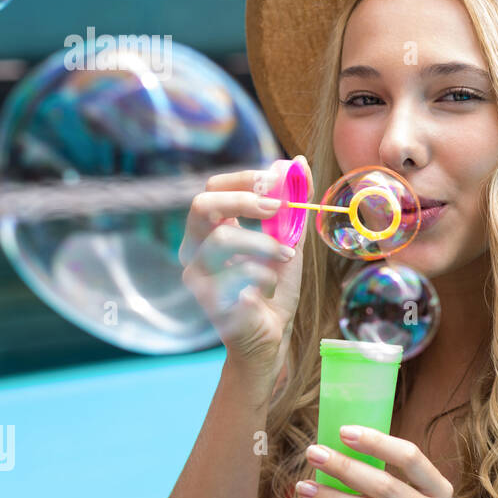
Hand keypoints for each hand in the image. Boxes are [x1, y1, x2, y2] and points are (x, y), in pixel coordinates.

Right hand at [178, 156, 312, 384]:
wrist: (272, 334)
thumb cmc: (275, 285)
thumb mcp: (290, 240)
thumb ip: (293, 206)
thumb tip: (300, 163)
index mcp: (214, 227)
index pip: (214, 187)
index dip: (245, 179)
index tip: (278, 183)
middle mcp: (198, 246)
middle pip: (202, 204)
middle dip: (243, 200)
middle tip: (277, 208)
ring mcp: (197, 272)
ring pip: (222, 240)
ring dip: (264, 244)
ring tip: (286, 257)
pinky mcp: (205, 298)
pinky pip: (234, 275)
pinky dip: (263, 276)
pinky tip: (270, 286)